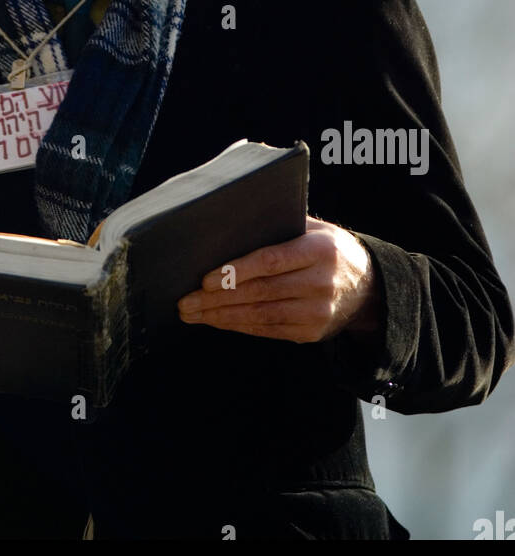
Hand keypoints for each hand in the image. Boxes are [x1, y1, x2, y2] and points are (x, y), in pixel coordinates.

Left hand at [177, 217, 379, 342]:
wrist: (369, 286)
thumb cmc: (328, 249)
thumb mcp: (313, 228)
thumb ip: (279, 226)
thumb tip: (230, 223)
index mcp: (318, 250)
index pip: (271, 261)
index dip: (236, 272)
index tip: (205, 279)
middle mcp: (320, 282)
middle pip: (260, 292)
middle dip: (218, 299)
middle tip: (186, 301)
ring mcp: (317, 311)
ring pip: (261, 316)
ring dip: (222, 316)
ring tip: (193, 314)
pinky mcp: (312, 332)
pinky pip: (269, 330)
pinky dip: (240, 326)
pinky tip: (218, 321)